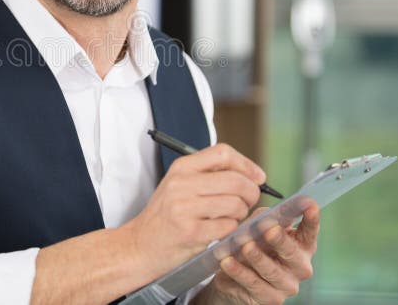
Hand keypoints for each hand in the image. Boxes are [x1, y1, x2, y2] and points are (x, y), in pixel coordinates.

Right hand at [123, 143, 265, 277]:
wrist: (140, 245)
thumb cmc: (165, 216)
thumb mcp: (180, 185)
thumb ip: (209, 175)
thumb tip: (252, 174)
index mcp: (181, 168)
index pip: (223, 153)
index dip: (246, 164)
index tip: (257, 177)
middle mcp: (181, 184)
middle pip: (235, 180)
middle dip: (251, 192)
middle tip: (249, 202)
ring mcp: (184, 208)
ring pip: (235, 204)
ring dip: (241, 214)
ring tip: (230, 218)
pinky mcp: (190, 232)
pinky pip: (228, 226)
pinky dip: (230, 230)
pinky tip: (219, 231)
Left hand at [202, 202, 320, 304]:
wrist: (235, 278)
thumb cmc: (253, 247)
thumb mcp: (257, 231)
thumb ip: (263, 220)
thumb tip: (266, 214)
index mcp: (301, 246)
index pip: (309, 232)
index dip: (311, 218)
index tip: (310, 204)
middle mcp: (299, 267)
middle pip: (292, 253)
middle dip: (280, 240)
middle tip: (270, 229)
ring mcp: (286, 285)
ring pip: (271, 271)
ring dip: (257, 257)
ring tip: (245, 245)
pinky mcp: (270, 299)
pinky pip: (253, 284)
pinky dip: (239, 271)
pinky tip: (227, 261)